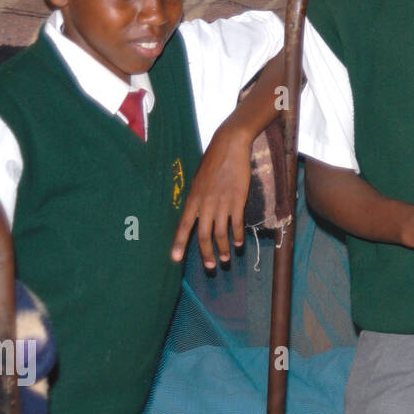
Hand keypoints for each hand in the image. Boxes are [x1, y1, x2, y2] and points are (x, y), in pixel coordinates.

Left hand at [171, 120, 254, 267]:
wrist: (229, 146)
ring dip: (223, 249)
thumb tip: (195, 215)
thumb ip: (197, 199)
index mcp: (193, 199)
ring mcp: (222, 203)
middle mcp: (206, 203)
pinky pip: (236, 223)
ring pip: (221, 233)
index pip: (183, 226)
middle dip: (206, 253)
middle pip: (203, 235)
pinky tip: (238, 244)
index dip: (179, 244)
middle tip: (210, 266)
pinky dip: (237, 236)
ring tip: (225, 259)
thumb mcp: (198, 181)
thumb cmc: (213, 162)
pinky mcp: (238, 200)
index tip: (175, 259)